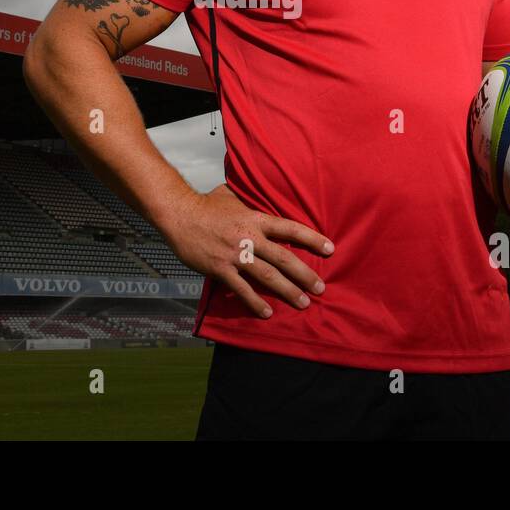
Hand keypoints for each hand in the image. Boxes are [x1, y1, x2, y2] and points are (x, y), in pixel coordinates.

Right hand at [155, 183, 332, 317]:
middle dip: (305, 274)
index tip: (330, 249)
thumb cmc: (207, 205)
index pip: (290, 229)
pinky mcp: (220, 269)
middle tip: (320, 288)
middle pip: (284, 257)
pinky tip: (267, 313)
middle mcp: (249, 237)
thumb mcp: (234, 197)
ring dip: (287, 291)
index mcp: (255, 219)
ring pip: (267, 276)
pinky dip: (255, 302)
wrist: (179, 215)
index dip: (312, 239)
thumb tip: (262, 196)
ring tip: (303, 302)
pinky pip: (241, 289)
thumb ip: (251, 202)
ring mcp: (235, 255)